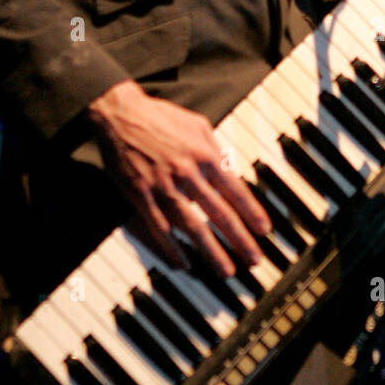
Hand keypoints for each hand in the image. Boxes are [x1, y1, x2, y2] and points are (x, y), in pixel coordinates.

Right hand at [87, 80, 270, 276]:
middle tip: (253, 259)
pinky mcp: (140, 195)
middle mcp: (188, 173)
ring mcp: (163, 186)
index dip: (252, 212)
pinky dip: (171, 248)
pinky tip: (182, 262)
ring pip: (191, 225)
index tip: (263, 230)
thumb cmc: (161, 117)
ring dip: (211, 250)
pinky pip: (159, 228)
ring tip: (225, 270)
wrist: (121, 114)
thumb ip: (216, 149)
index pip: (235, 190)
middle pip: (219, 213)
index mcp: (205, 155)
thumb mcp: (198, 124)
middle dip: (239, 239)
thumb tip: (232, 171)